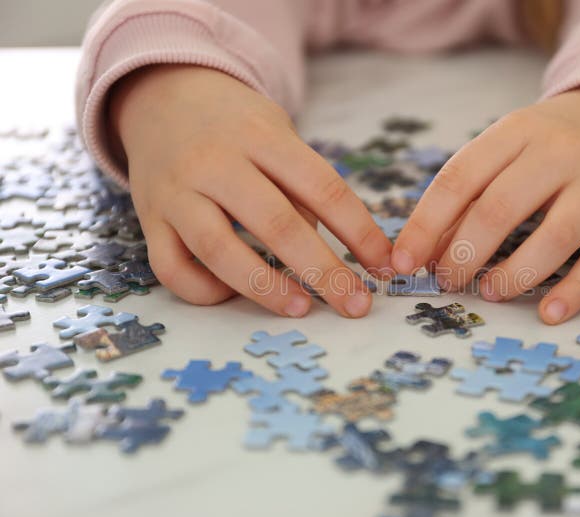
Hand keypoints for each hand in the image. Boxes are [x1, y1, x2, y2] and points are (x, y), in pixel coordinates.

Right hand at [110, 65, 392, 317]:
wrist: (163, 97)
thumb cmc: (237, 127)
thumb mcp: (278, 136)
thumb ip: (302, 189)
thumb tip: (329, 257)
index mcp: (261, 137)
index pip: (322, 188)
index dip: (359, 232)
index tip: (384, 266)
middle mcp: (215, 162)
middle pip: (276, 224)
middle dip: (324, 272)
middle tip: (356, 305)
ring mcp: (176, 193)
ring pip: (219, 251)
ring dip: (266, 288)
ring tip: (302, 308)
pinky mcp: (148, 220)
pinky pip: (172, 269)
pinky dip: (205, 291)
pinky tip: (233, 294)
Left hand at [392, 79, 579, 323]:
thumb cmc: (543, 147)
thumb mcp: (502, 152)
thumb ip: (465, 197)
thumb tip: (424, 254)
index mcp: (515, 132)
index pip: (460, 179)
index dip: (426, 224)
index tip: (405, 261)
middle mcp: (560, 152)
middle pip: (503, 208)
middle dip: (465, 253)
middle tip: (447, 282)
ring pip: (558, 235)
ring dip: (516, 273)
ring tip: (490, 293)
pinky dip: (576, 290)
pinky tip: (549, 313)